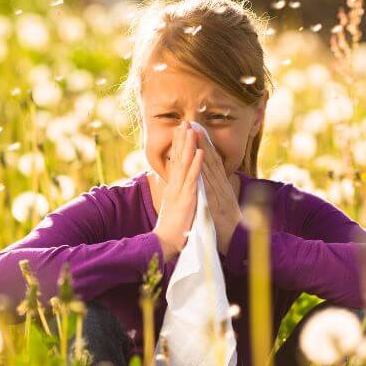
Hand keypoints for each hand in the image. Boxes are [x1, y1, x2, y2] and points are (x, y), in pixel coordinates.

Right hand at [152, 121, 204, 260]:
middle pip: (178, 158)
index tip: (180, 130)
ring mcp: (180, 191)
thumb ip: (175, 195)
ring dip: (189, 146)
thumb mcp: (173, 207)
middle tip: (184, 122)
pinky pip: (193, 178)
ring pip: (185, 164)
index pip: (175, 162)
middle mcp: (175, 186)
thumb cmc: (171, 228)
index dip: (178, 145)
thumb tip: (176, 187)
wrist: (165, 243)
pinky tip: (200, 152)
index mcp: (173, 187)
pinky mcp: (187, 198)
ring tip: (191, 130)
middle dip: (181, 139)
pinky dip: (197, 164)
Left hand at [196, 131, 243, 256]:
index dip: (205, 146)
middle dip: (202, 141)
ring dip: (203, 150)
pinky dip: (205, 172)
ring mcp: (221, 194)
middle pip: (211, 160)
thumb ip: (219, 193)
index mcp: (222, 187)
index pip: (212, 163)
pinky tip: (200, 160)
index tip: (196, 130)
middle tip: (193, 123)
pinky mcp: (217, 204)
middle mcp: (222, 187)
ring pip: (211, 168)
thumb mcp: (223, 206)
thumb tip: (215, 183)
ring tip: (195, 133)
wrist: (239, 244)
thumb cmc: (229, 227)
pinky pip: (210, 186)